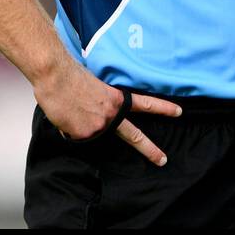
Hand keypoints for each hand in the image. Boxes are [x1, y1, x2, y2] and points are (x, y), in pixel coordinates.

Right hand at [35, 58, 181, 166]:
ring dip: (79, 125)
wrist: (56, 76)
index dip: (163, 108)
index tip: (179, 112)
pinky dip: (67, 128)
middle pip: (133, 135)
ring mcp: (98, 127)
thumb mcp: (93, 85)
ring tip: (69, 109)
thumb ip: (100, 102)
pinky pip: (74, 136)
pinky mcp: (83, 135)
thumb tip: (94, 115)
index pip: (145, 104)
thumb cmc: (70, 75)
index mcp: (115, 99)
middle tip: (163, 159)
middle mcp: (111, 115)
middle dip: (149, 149)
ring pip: (90, 134)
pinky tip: (64, 114)